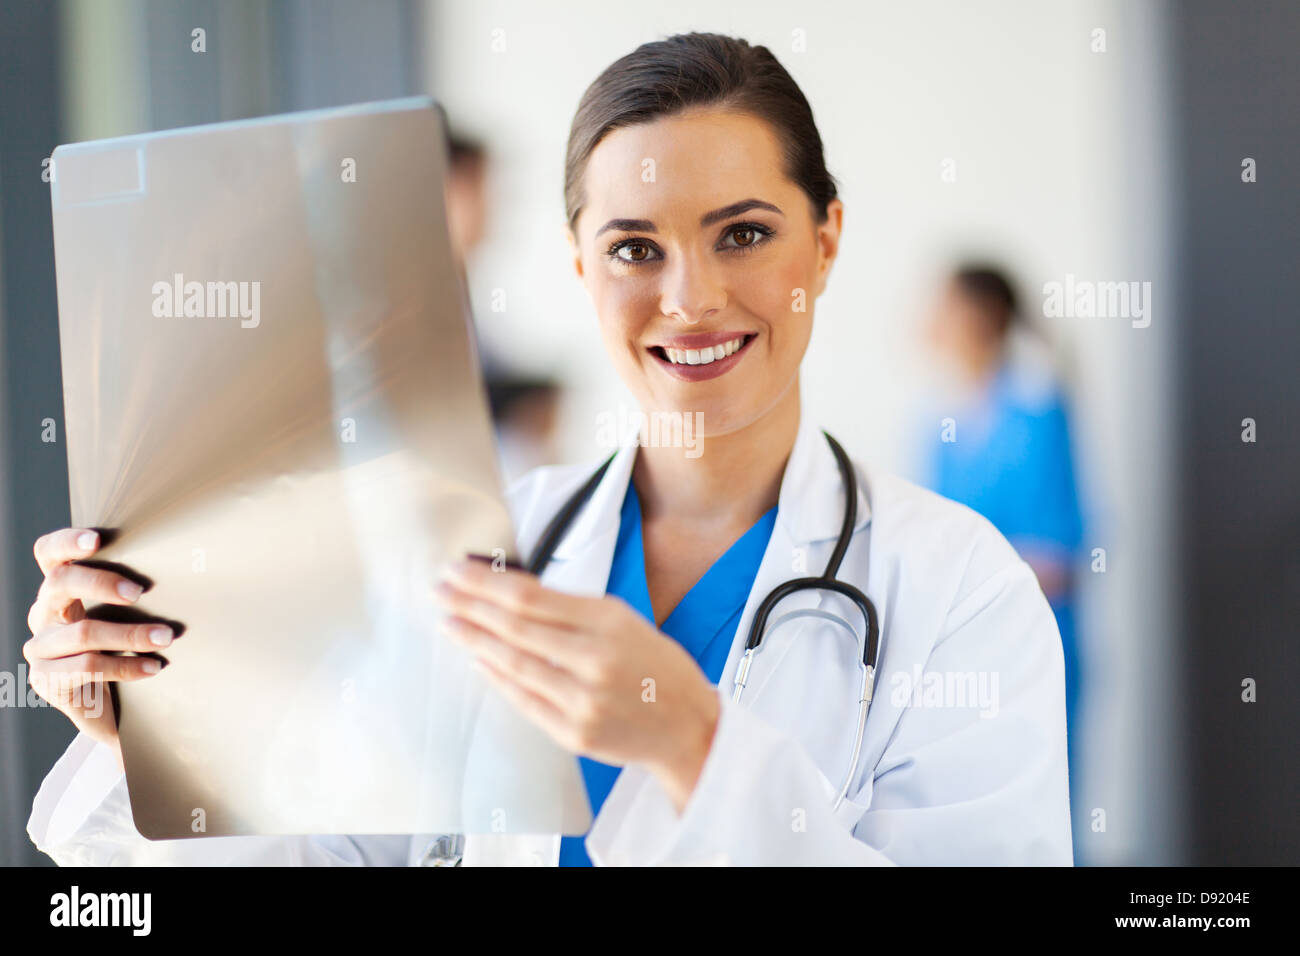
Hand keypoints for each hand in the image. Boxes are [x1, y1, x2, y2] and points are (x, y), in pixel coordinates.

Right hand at [23, 528, 172, 769]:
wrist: (111, 710)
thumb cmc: (125, 650)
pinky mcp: (48, 680)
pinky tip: (154, 667)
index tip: (97, 539)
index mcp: (60, 589)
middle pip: (60, 584)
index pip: (49, 554)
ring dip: (130, 634)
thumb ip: (131, 592)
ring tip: (166, 637)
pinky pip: (88, 667)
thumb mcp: (124, 616)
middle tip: (139, 591)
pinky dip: (127, 666)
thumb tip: (181, 566)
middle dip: (102, 583)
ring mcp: (41, 648)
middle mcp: (43, 614)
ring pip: (83, 632)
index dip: (67, 542)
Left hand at [432, 558, 720, 812]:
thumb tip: (511, 592)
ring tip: (450, 623)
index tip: (457, 570)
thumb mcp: (623, 620)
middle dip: (470, 605)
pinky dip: (496, 678)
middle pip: (515, 625)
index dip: (486, 582)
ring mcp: (583, 699)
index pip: (531, 596)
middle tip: (440, 591)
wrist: (688, 726)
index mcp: (608, 621)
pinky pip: (524, 700)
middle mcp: (595, 659)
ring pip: (513, 663)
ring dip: (474, 640)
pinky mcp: (575, 732)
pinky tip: (478, 660)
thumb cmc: (655, 667)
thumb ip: (571, 609)